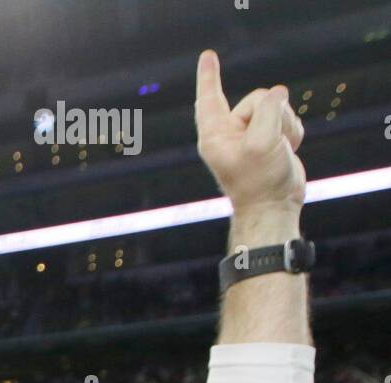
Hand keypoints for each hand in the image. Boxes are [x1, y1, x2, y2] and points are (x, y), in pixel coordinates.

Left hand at [195, 49, 305, 217]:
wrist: (276, 207)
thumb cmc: (261, 181)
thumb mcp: (263, 141)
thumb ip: (269, 109)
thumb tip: (278, 93)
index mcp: (216, 135)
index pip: (210, 98)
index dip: (209, 75)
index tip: (207, 55)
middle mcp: (230, 132)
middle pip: (259, 97)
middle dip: (274, 114)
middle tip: (270, 145)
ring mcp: (252, 134)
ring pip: (278, 106)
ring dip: (286, 125)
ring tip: (279, 151)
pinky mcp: (270, 137)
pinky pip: (288, 117)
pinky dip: (293, 132)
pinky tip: (287, 151)